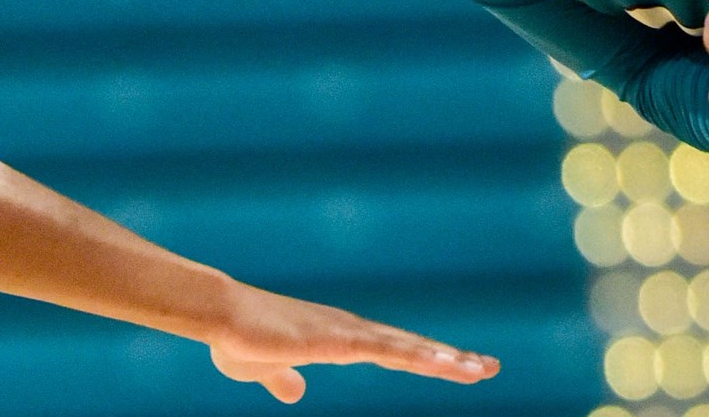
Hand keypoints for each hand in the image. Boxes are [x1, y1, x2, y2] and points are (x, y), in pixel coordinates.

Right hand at [205, 283, 498, 403]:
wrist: (219, 317)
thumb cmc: (236, 339)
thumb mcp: (262, 370)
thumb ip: (282, 379)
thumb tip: (295, 391)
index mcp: (338, 338)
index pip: (393, 350)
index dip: (425, 357)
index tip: (456, 364)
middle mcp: (351, 331)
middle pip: (410, 347)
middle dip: (449, 358)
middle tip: (489, 367)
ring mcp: (348, 333)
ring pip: (407, 348)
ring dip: (444, 358)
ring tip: (480, 369)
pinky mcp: (340, 339)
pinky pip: (389, 350)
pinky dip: (420, 356)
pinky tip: (445, 363)